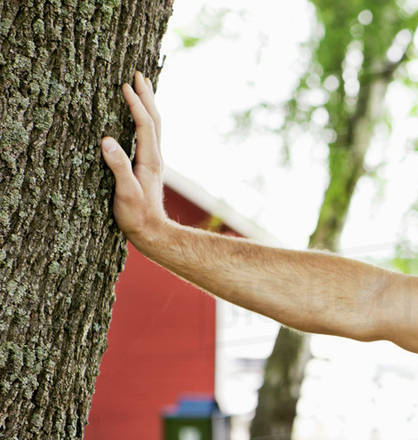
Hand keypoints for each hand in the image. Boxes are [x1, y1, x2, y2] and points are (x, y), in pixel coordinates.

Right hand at [100, 71, 169, 244]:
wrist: (152, 233)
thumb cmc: (136, 216)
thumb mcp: (125, 193)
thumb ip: (118, 167)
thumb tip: (107, 140)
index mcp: (149, 160)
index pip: (144, 125)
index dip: (136, 104)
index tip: (126, 85)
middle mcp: (155, 158)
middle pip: (155, 120)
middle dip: (147, 96)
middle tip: (138, 73)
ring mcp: (153, 162)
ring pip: (154, 127)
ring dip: (148, 105)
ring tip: (142, 87)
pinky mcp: (148, 167)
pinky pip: (148, 136)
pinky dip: (145, 120)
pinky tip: (139, 119)